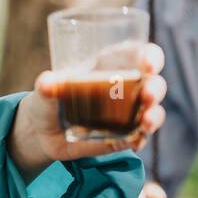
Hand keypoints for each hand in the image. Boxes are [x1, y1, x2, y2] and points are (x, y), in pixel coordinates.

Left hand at [7, 43, 166, 178]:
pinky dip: (140, 140)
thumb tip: (46, 83)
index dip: (150, 56)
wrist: (41, 132)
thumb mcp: (45, 90)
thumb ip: (46, 86)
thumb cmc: (48, 99)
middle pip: (153, 83)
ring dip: (154, 116)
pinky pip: (139, 137)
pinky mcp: (123, 135)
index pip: (138, 54)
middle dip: (155, 89)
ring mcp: (127, 113)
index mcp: (110, 65)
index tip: (148, 64)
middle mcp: (126, 87)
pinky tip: (134, 143)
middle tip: (147, 96)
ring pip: (152, 111)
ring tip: (145, 123)